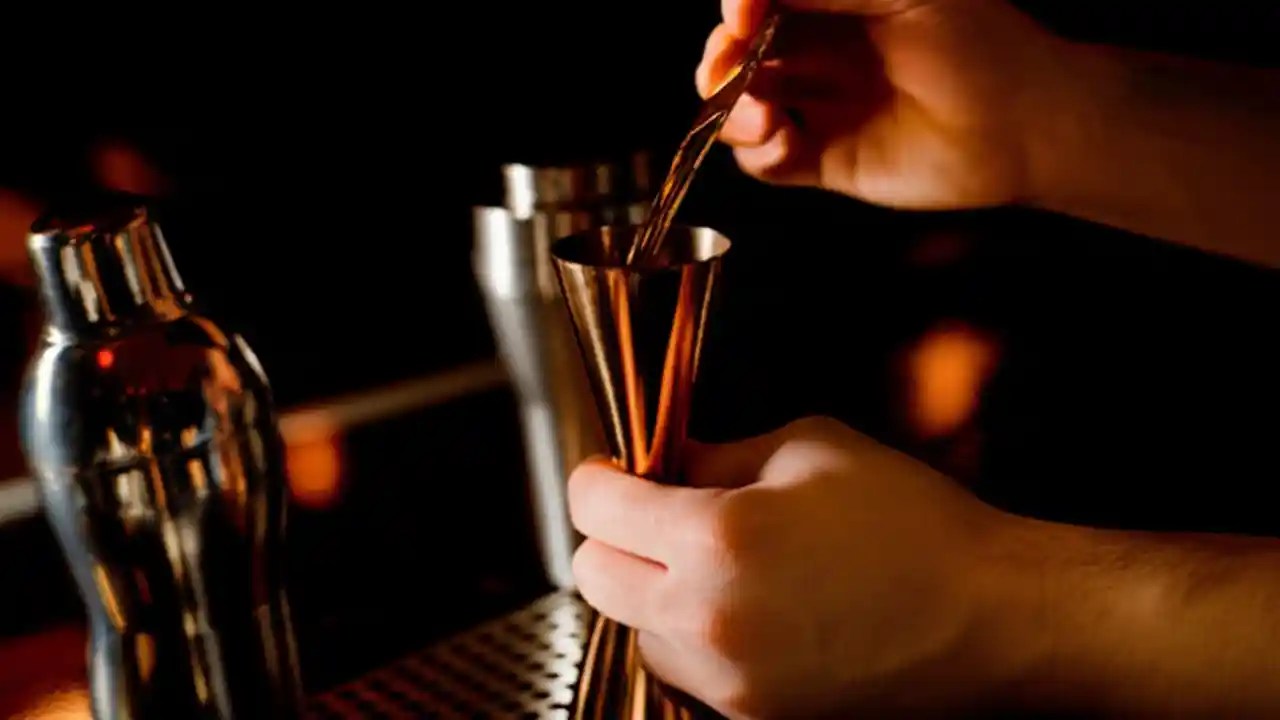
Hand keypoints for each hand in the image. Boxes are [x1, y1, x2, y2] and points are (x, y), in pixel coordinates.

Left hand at [567, 417, 1010, 717]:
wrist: (991, 618)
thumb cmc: (915, 526)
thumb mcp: (810, 449)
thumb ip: (717, 454)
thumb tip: (665, 464)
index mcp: (718, 537)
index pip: (594, 507)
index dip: (597, 477)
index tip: (610, 471)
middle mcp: (707, 617)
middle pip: (592, 574)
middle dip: (612, 534)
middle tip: (653, 512)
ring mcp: (726, 681)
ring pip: (634, 629)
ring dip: (651, 591)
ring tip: (715, 564)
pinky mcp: (751, 718)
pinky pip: (683, 672)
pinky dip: (692, 638)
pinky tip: (745, 608)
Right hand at [698, 0, 1071, 208]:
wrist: (1026, 125)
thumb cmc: (979, 44)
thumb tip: (746, 0)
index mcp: (838, 4)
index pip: (762, 2)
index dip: (738, 9)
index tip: (739, 17)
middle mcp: (821, 52)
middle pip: (737, 54)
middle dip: (720, 60)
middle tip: (727, 71)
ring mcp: (820, 108)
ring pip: (741, 107)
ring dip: (731, 111)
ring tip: (762, 118)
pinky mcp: (826, 161)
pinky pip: (765, 161)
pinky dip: (756, 153)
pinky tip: (779, 143)